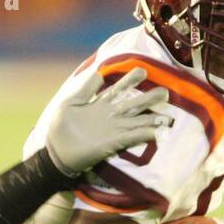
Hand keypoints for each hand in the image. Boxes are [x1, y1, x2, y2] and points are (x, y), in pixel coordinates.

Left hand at [43, 67, 171, 175]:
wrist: (55, 152)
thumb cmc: (61, 128)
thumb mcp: (71, 103)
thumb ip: (86, 89)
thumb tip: (99, 73)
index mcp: (101, 105)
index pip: (120, 89)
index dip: (131, 79)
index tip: (143, 71)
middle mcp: (111, 116)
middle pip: (134, 104)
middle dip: (149, 98)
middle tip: (165, 92)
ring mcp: (113, 130)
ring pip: (137, 121)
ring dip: (152, 119)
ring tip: (168, 117)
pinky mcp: (111, 143)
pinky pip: (130, 138)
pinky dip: (143, 135)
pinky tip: (155, 133)